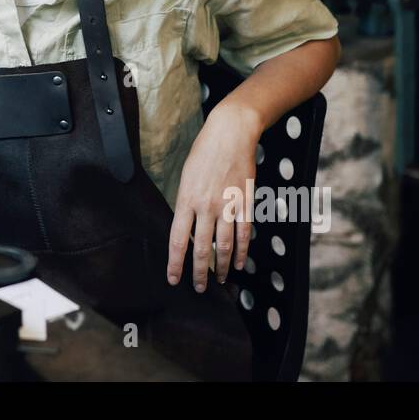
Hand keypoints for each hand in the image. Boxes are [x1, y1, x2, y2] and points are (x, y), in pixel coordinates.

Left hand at [167, 102, 260, 291]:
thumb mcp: (185, 176)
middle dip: (199, 272)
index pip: (177, 240)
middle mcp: (206, 206)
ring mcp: (227, 205)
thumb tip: (185, 226)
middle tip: (198, 287)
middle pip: (201, 248)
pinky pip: (244, 233)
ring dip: (222, 267)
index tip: (173, 279)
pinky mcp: (245, 202)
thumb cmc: (204, 151)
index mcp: (186, 199)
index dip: (175, 263)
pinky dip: (242, 251)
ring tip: (220, 280)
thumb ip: (185, 202)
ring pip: (225, 246)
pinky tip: (239, 262)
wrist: (230, 132)